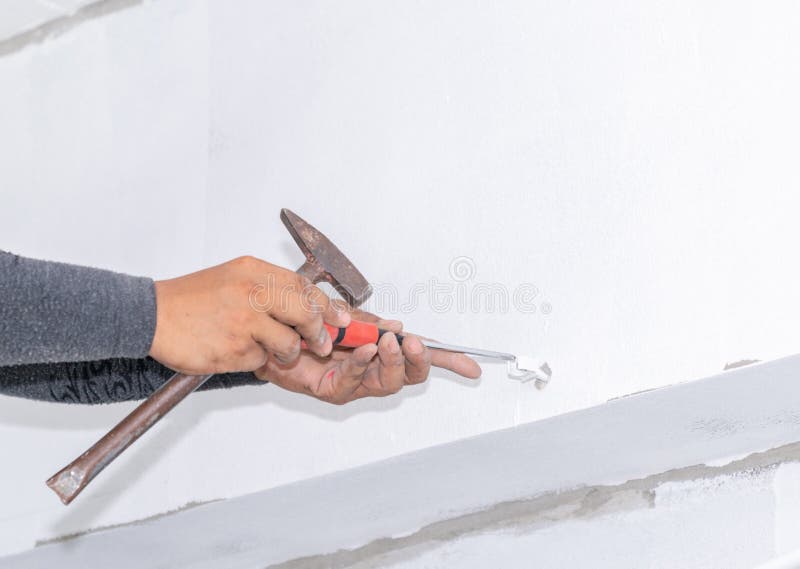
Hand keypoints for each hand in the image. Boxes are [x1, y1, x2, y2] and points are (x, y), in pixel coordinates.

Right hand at [148, 256, 349, 374]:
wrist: (150, 315)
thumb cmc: (192, 299)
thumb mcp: (234, 277)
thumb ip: (269, 287)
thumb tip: (307, 303)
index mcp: (253, 271)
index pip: (304, 287)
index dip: (327, 305)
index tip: (342, 318)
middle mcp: (251, 293)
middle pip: (306, 314)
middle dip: (319, 332)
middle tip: (322, 343)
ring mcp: (243, 323)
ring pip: (288, 343)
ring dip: (284, 352)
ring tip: (265, 348)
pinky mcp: (234, 350)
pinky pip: (261, 361)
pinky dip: (254, 360)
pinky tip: (234, 350)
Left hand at [254, 311, 481, 404]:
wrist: (273, 337)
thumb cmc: (311, 328)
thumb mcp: (346, 314)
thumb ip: (370, 321)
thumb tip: (399, 326)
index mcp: (384, 350)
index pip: (421, 356)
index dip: (447, 361)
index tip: (471, 366)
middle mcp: (374, 370)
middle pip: (412, 375)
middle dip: (419, 359)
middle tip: (413, 341)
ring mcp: (356, 383)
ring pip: (387, 382)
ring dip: (392, 361)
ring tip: (387, 342)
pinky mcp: (334, 391)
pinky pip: (353, 380)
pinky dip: (360, 363)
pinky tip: (362, 350)